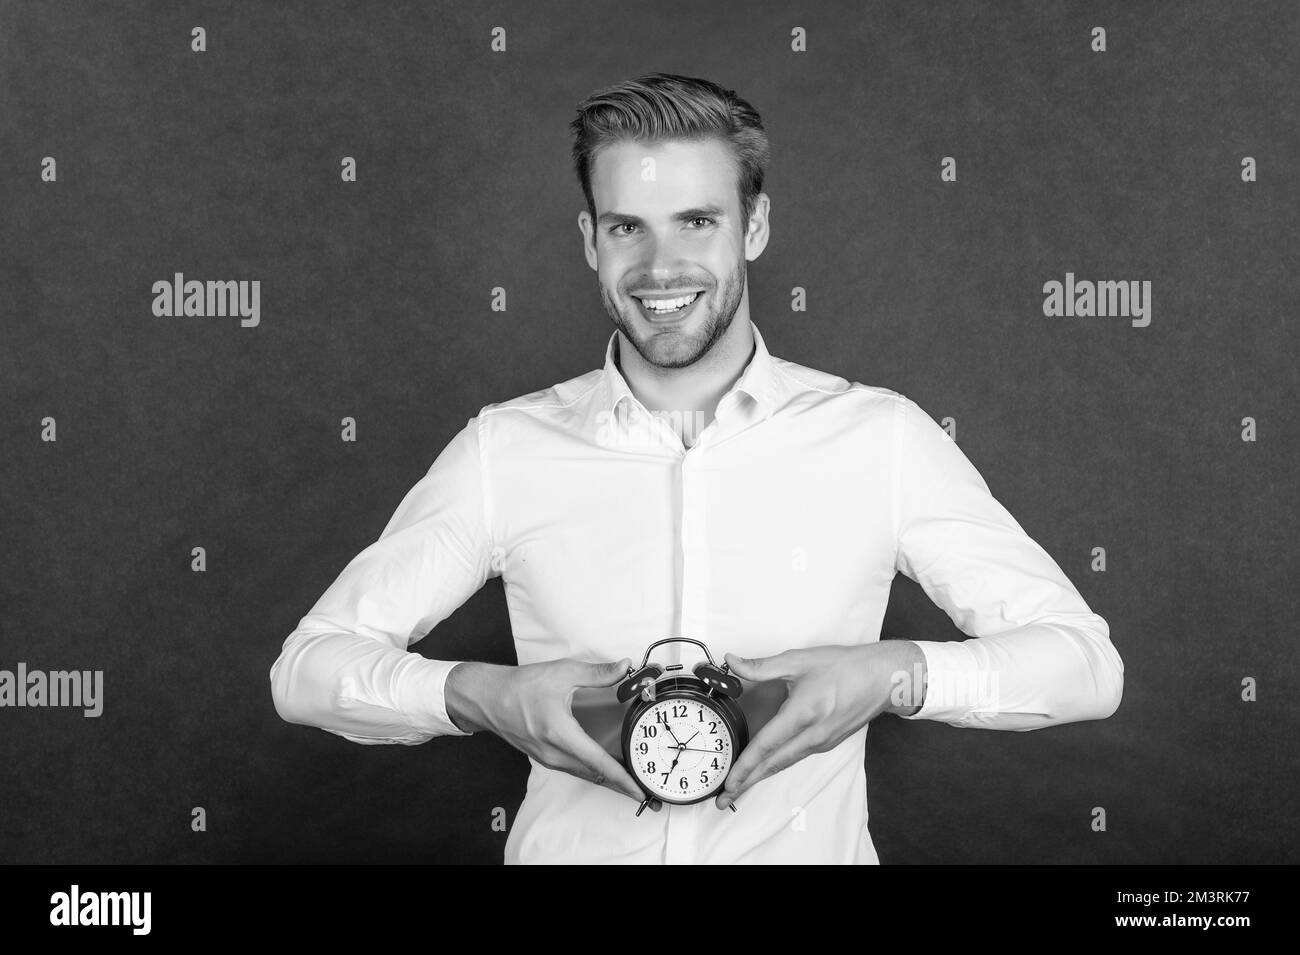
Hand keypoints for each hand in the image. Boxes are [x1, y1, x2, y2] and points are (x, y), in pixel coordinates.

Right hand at [445, 656, 650, 803]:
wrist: (486, 698)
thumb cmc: (520, 686)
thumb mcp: (562, 673)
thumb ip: (597, 673)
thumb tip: (624, 668)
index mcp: (560, 734)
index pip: (598, 763)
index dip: (622, 779)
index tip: (639, 791)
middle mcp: (553, 753)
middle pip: (595, 775)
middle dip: (621, 785)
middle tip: (644, 793)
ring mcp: (547, 758)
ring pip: (584, 774)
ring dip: (607, 780)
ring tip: (630, 782)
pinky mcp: (543, 757)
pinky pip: (573, 769)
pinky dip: (592, 772)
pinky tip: (603, 768)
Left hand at [714, 641, 925, 809]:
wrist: (884, 679)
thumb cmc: (845, 667)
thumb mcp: (798, 661)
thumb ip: (761, 666)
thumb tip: (732, 662)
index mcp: (803, 714)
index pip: (766, 746)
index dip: (745, 766)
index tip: (729, 782)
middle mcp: (813, 735)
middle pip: (773, 765)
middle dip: (747, 783)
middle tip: (724, 799)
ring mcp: (822, 742)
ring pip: (784, 763)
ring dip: (760, 777)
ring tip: (740, 787)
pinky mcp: (827, 743)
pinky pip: (796, 757)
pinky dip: (777, 766)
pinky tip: (766, 767)